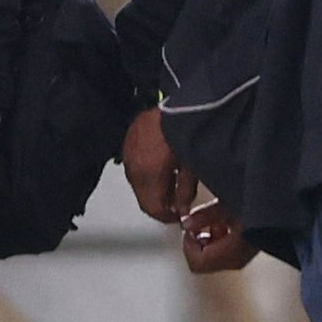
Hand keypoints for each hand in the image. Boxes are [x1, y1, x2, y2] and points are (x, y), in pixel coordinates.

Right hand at [122, 107, 197, 223]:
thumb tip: (182, 209)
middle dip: (159, 203)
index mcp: (148, 176)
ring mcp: (129, 152)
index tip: (176, 217)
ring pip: (137, 181)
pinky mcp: (129, 139)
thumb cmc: (188, 130)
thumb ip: (185, 192)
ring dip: (151, 187)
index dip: (165, 217)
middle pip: (143, 197)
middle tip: (174, 202)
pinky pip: (134, 162)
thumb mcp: (192, 167)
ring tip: (169, 183)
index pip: (152, 208)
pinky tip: (160, 165)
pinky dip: (146, 170)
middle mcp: (134, 166)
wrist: (180, 104)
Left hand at [180, 198, 255, 272]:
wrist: (282, 207)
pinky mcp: (245, 254)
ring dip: (207, 241)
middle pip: (203, 262)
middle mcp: (236, 260)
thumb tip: (186, 223)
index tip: (189, 229)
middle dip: (197, 243)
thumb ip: (204, 215)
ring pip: (212, 259)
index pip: (198, 262)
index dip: (188, 245)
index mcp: (231, 251)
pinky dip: (217, 241)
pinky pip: (222, 254)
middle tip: (199, 224)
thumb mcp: (227, 204)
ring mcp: (241, 259)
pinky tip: (224, 224)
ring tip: (216, 221)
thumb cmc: (258, 203)